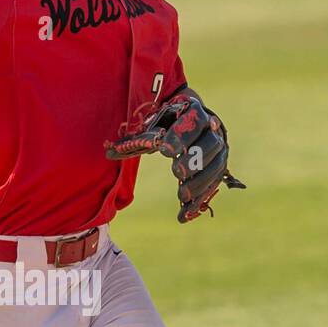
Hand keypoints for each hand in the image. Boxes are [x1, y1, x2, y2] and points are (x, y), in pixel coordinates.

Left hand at [105, 91, 245, 222]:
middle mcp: (212, 128)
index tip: (164, 150)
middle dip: (194, 159)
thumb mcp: (151, 124)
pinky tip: (184, 215)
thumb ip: (135, 139)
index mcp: (194, 111)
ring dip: (200, 182)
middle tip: (176, 172)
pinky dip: (199, 201)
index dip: (181, 135)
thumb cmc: (165, 121)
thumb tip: (109, 153)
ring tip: (182, 195)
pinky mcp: (218, 167)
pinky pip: (213, 185)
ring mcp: (218, 149)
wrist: (189, 120)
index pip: (193, 120)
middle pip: (210, 143)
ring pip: (216, 166)